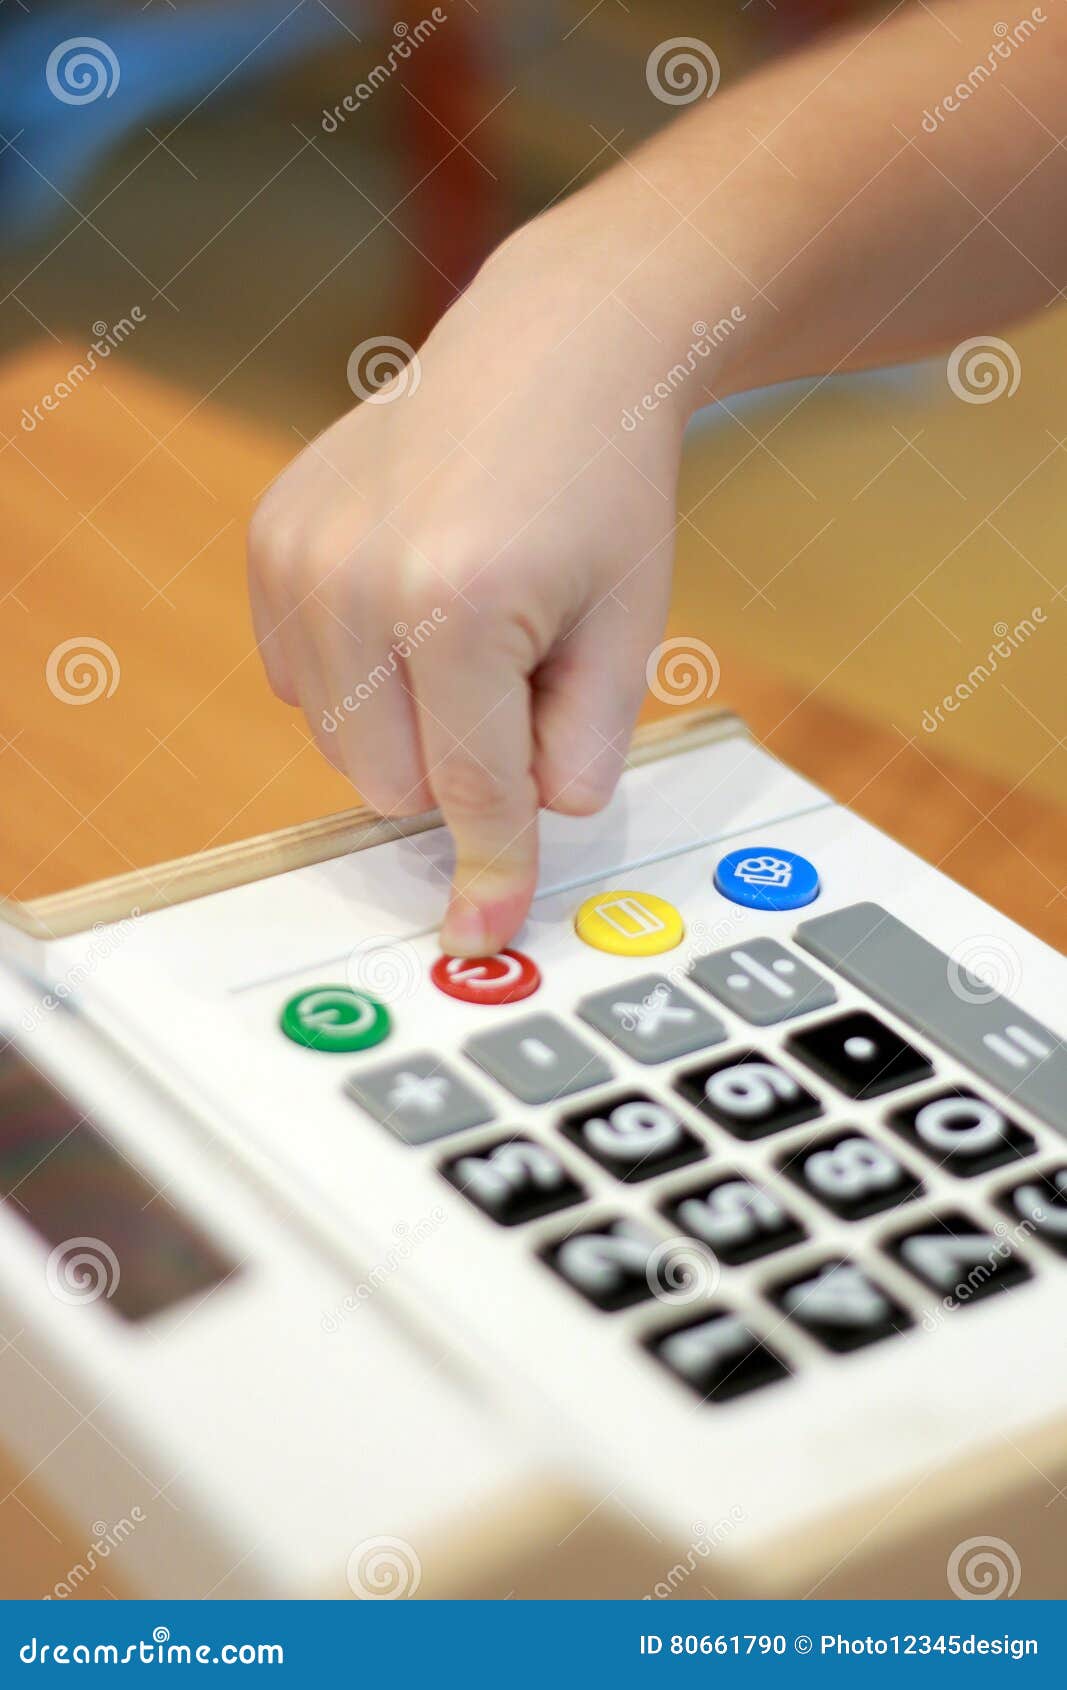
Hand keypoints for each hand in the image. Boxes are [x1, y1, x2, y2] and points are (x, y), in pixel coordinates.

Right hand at [247, 192, 699, 954]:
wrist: (550, 351)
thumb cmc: (605, 488)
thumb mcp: (630, 629)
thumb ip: (581, 751)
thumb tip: (519, 829)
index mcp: (462, 602)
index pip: (471, 789)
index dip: (492, 868)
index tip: (483, 933)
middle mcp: (357, 580)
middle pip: (390, 784)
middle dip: (458, 771)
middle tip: (519, 683)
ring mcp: (299, 557)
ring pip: (340, 740)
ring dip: (409, 725)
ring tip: (468, 626)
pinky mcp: (270, 541)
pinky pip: (302, 681)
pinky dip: (360, 678)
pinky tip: (412, 602)